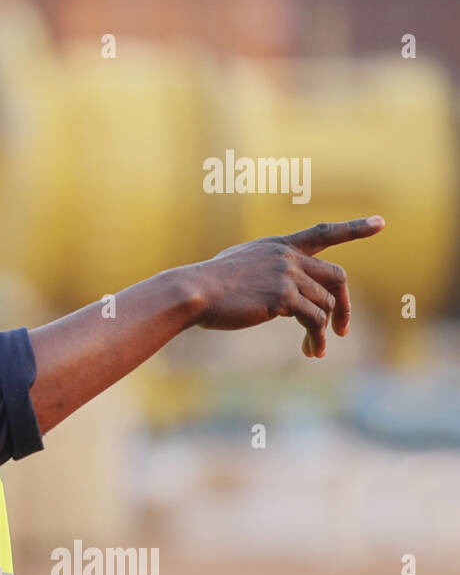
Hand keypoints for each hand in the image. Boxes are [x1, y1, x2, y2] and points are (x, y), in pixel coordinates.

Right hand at [189, 216, 385, 357]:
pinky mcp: (283, 297)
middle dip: (344, 305)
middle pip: (337, 276)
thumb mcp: (240, 267)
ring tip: (314, 350)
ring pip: (325, 304)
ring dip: (324, 330)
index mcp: (278, 246)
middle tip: (342, 329)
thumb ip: (267, 271)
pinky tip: (311, 351)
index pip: (323, 232)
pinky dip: (317, 338)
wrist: (192, 291)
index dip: (354, 228)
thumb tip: (282, 293)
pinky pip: (314, 320)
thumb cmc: (207, 285)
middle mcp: (287, 256)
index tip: (381, 223)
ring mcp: (287, 275)